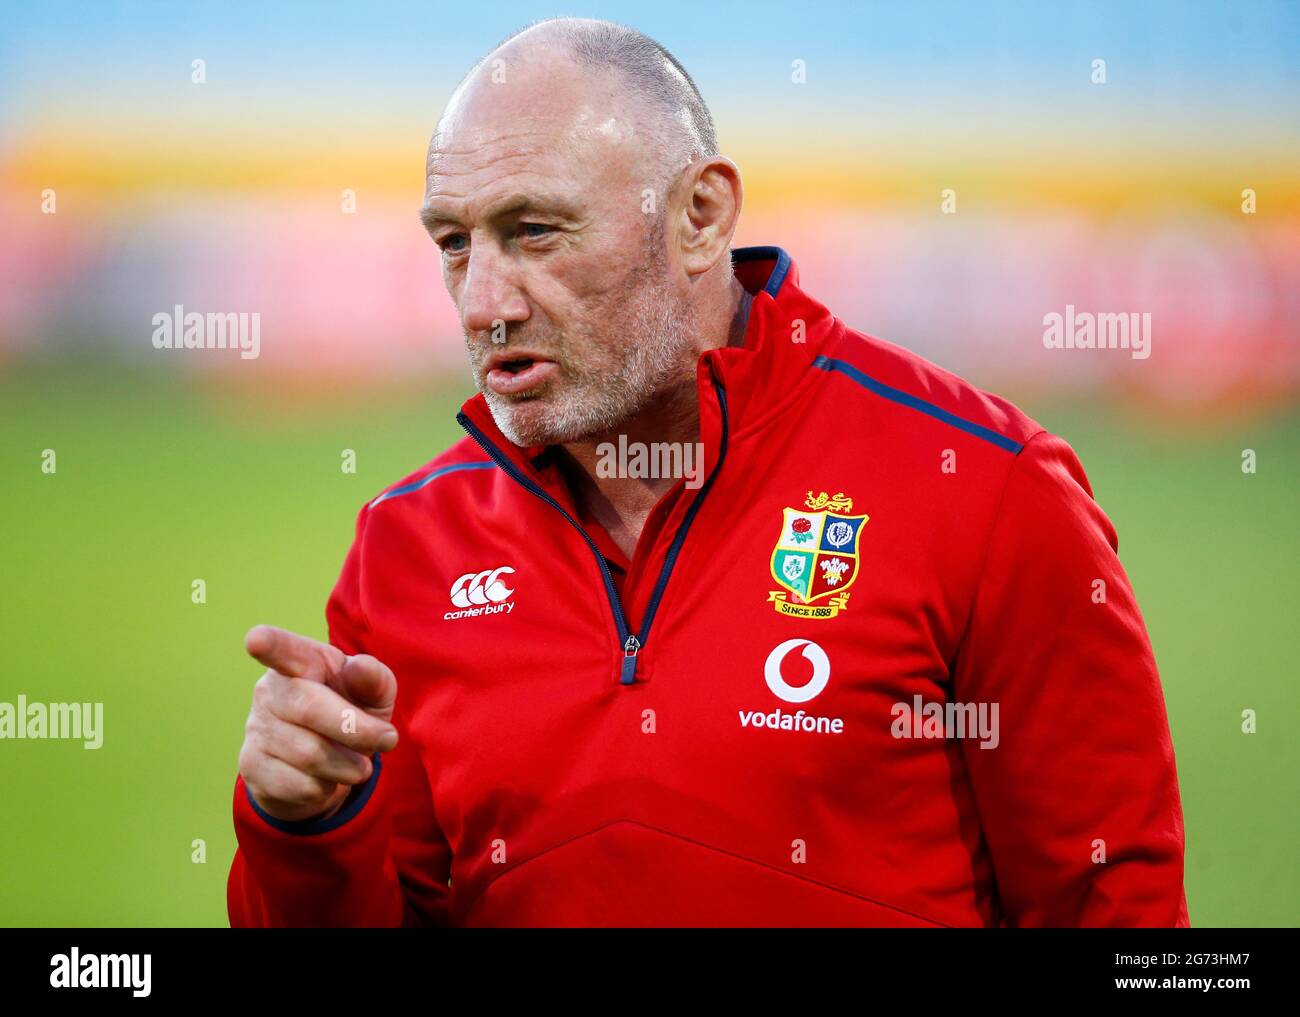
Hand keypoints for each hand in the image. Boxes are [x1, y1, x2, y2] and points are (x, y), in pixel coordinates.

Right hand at [238, 624, 398, 822]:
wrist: (326, 764)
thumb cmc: (352, 712)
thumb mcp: (374, 695)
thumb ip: (374, 679)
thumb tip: (360, 668)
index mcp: (303, 661)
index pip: (285, 650)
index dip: (270, 644)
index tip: (255, 640)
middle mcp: (271, 690)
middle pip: (310, 709)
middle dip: (358, 731)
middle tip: (389, 739)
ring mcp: (256, 727)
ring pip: (309, 754)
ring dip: (348, 765)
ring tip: (357, 764)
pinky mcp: (251, 765)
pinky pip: (297, 785)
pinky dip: (326, 788)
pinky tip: (326, 778)